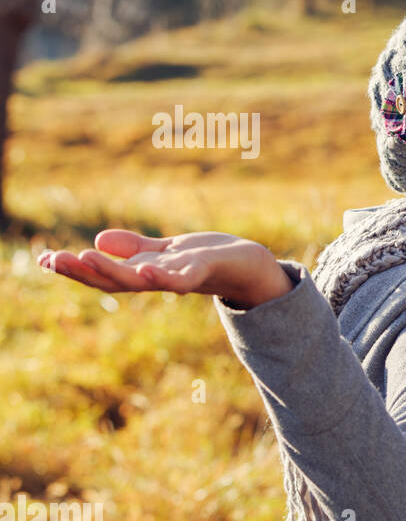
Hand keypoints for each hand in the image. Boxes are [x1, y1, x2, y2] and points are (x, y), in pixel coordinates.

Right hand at [38, 229, 292, 307]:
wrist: (249, 267)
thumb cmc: (206, 260)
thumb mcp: (164, 250)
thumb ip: (134, 247)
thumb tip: (98, 240)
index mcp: (144, 273)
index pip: (103, 274)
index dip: (73, 269)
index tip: (41, 259)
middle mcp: (157, 280)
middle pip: (114, 280)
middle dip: (82, 271)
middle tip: (51, 259)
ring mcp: (179, 278)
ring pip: (141, 280)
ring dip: (112, 272)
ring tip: (85, 258)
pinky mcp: (203, 271)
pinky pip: (181, 277)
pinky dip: (162, 275)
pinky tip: (145, 268)